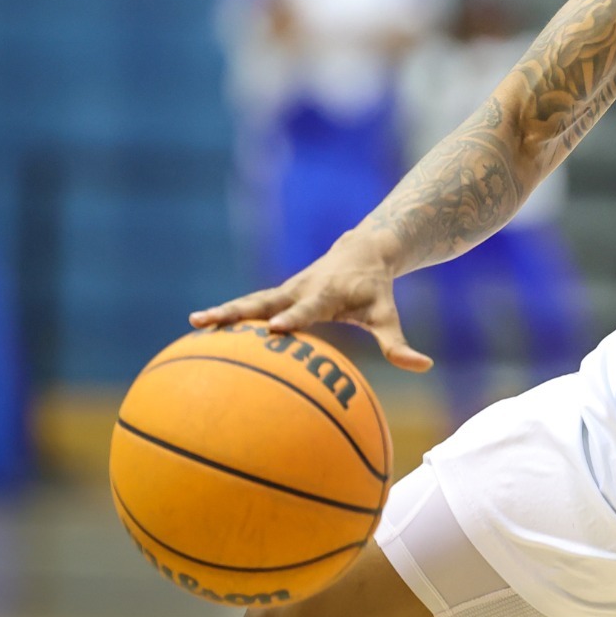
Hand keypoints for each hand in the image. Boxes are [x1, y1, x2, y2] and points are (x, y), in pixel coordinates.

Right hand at [189, 227, 433, 371]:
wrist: (362, 249)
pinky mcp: (277, 295)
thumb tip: (422, 366)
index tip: (274, 329)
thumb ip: (397, 343)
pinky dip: (227, 316)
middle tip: (208, 322)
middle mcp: (300, 289)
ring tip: (192, 324)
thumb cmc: (375, 289)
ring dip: (223, 312)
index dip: (292, 318)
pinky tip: (199, 333)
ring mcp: (285, 290)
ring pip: (250, 301)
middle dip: (238, 312)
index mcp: (327, 294)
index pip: (308, 308)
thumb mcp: (387, 314)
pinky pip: (249, 307)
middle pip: (265, 301)